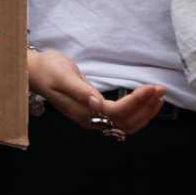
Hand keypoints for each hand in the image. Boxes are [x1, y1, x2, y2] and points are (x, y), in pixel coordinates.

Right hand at [28, 47, 161, 136]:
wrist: (35, 71)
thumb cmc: (47, 70)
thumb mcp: (62, 76)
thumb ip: (79, 90)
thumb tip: (97, 103)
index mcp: (82, 112)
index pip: (116, 112)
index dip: (136, 102)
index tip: (150, 87)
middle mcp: (90, 120)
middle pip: (125, 122)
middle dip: (146, 107)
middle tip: (160, 88)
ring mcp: (94, 119)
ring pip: (127, 124)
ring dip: (146, 112)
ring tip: (159, 95)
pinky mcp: (97, 113)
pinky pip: (123, 119)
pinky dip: (139, 113)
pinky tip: (147, 103)